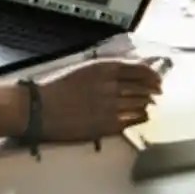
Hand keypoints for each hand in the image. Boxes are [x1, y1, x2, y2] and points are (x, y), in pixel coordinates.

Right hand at [33, 59, 163, 141]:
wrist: (37, 109)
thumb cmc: (55, 88)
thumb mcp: (83, 69)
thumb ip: (106, 70)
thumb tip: (128, 72)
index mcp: (104, 68)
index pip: (140, 69)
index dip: (152, 74)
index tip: (157, 78)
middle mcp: (111, 86)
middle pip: (143, 87)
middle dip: (152, 90)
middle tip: (157, 92)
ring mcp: (110, 106)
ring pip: (140, 103)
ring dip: (146, 103)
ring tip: (148, 104)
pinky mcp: (106, 124)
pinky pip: (132, 120)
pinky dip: (140, 117)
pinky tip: (141, 116)